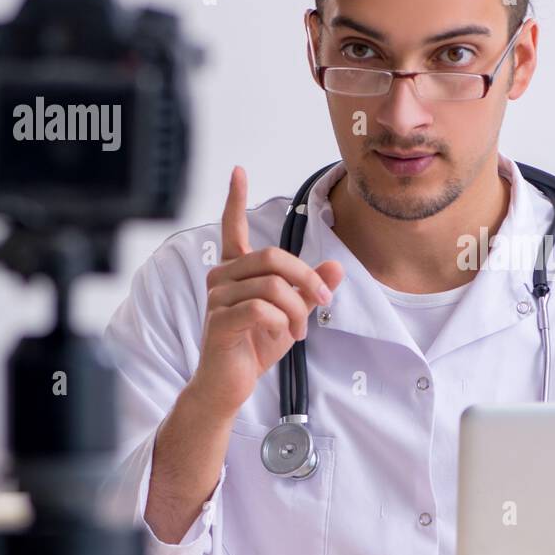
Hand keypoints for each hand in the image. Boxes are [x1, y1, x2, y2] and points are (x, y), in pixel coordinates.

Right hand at [190, 166, 344, 416]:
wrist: (230, 384)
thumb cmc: (255, 346)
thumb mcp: (293, 314)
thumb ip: (311, 289)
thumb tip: (337, 265)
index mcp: (236, 271)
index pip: (233, 229)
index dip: (234, 199)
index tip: (237, 171)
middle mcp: (222, 278)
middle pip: (273, 257)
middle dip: (306, 278)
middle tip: (323, 300)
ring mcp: (217, 298)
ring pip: (272, 286)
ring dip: (297, 309)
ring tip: (300, 330)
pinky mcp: (219, 320)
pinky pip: (261, 309)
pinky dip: (282, 323)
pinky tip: (283, 336)